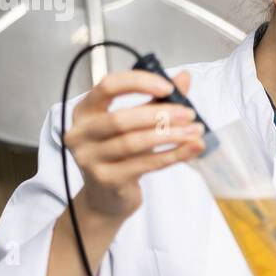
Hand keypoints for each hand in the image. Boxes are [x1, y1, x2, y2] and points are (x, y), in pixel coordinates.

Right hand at [63, 69, 205, 223]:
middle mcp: (80, 134)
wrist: (107, 198)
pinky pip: (144, 164)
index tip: (167, 87)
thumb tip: (184, 77)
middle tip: (189, 114)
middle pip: (121, 118)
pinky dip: (172, 155)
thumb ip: (157, 100)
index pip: (108, 86)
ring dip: (170, 135)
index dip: (139, 82)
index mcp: (85, 111)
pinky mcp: (106, 180)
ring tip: (195, 131)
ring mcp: (89, 159)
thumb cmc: (121, 155)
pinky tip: (191, 149)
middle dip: (160, 114)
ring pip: (134, 142)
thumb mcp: (137, 124)